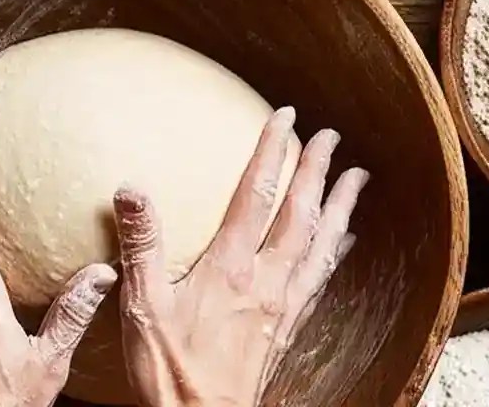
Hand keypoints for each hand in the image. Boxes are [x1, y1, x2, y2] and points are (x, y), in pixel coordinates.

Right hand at [114, 107, 368, 406]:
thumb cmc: (171, 371)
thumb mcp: (143, 306)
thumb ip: (141, 245)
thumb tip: (131, 188)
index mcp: (231, 267)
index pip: (256, 195)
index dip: (273, 152)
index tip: (285, 118)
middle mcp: (266, 280)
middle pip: (300, 213)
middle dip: (317, 170)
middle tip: (332, 136)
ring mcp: (281, 305)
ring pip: (321, 244)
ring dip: (340, 206)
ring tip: (358, 178)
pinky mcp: (286, 329)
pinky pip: (320, 281)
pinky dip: (334, 254)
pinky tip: (343, 244)